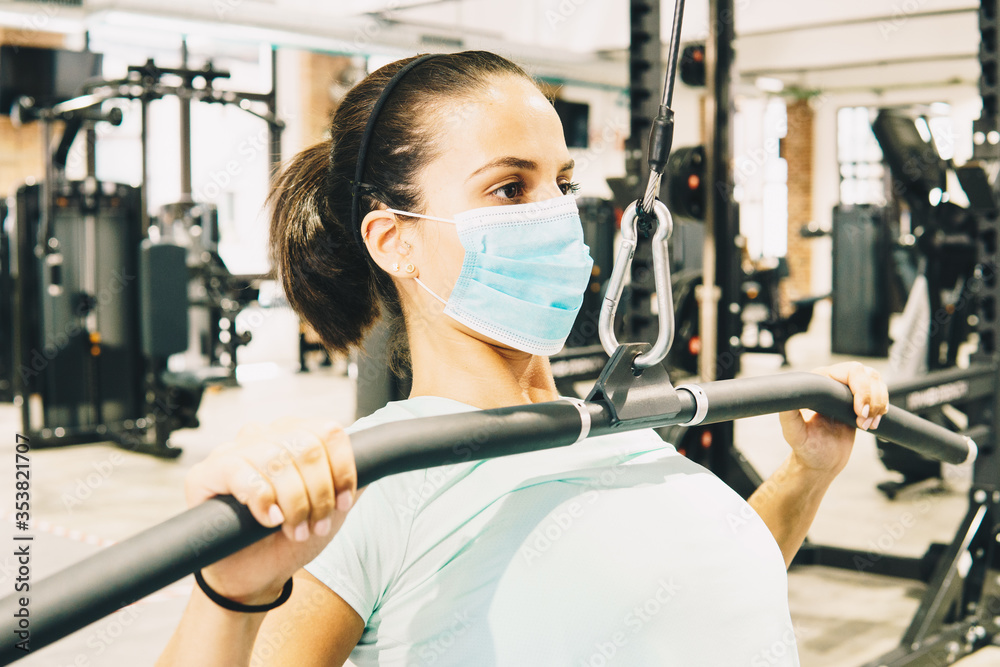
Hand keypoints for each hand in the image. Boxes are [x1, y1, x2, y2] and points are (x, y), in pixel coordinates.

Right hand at [184, 417, 358, 605]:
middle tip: (315, 525)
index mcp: (296, 435)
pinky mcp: (206, 472)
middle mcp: (265, 435)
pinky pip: (240, 471)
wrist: (255, 575)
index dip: (342, 470)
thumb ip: (353, 482)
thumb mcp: (333, 510)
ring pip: (277, 459)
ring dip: (293, 503)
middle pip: (306, 447)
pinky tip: (267, 520)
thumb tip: (375, 461)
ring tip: (294, 530)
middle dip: (318, 494)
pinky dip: (262, 500)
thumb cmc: (289, 538)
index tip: (344, 503)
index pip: (328, 431)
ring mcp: (234, 450)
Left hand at [778, 362, 888, 475]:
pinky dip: (882, 408)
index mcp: (818, 383)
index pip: (849, 371)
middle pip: (867, 374)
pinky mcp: (860, 403)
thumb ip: (788, 415)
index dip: (861, 389)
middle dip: (872, 398)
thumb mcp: (794, 433)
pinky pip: (880, 395)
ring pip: (877, 382)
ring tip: (867, 425)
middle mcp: (833, 383)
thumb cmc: (805, 448)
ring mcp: (848, 392)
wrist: (820, 462)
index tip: (859, 413)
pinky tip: (873, 423)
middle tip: (864, 421)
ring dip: (879, 404)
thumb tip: (787, 397)